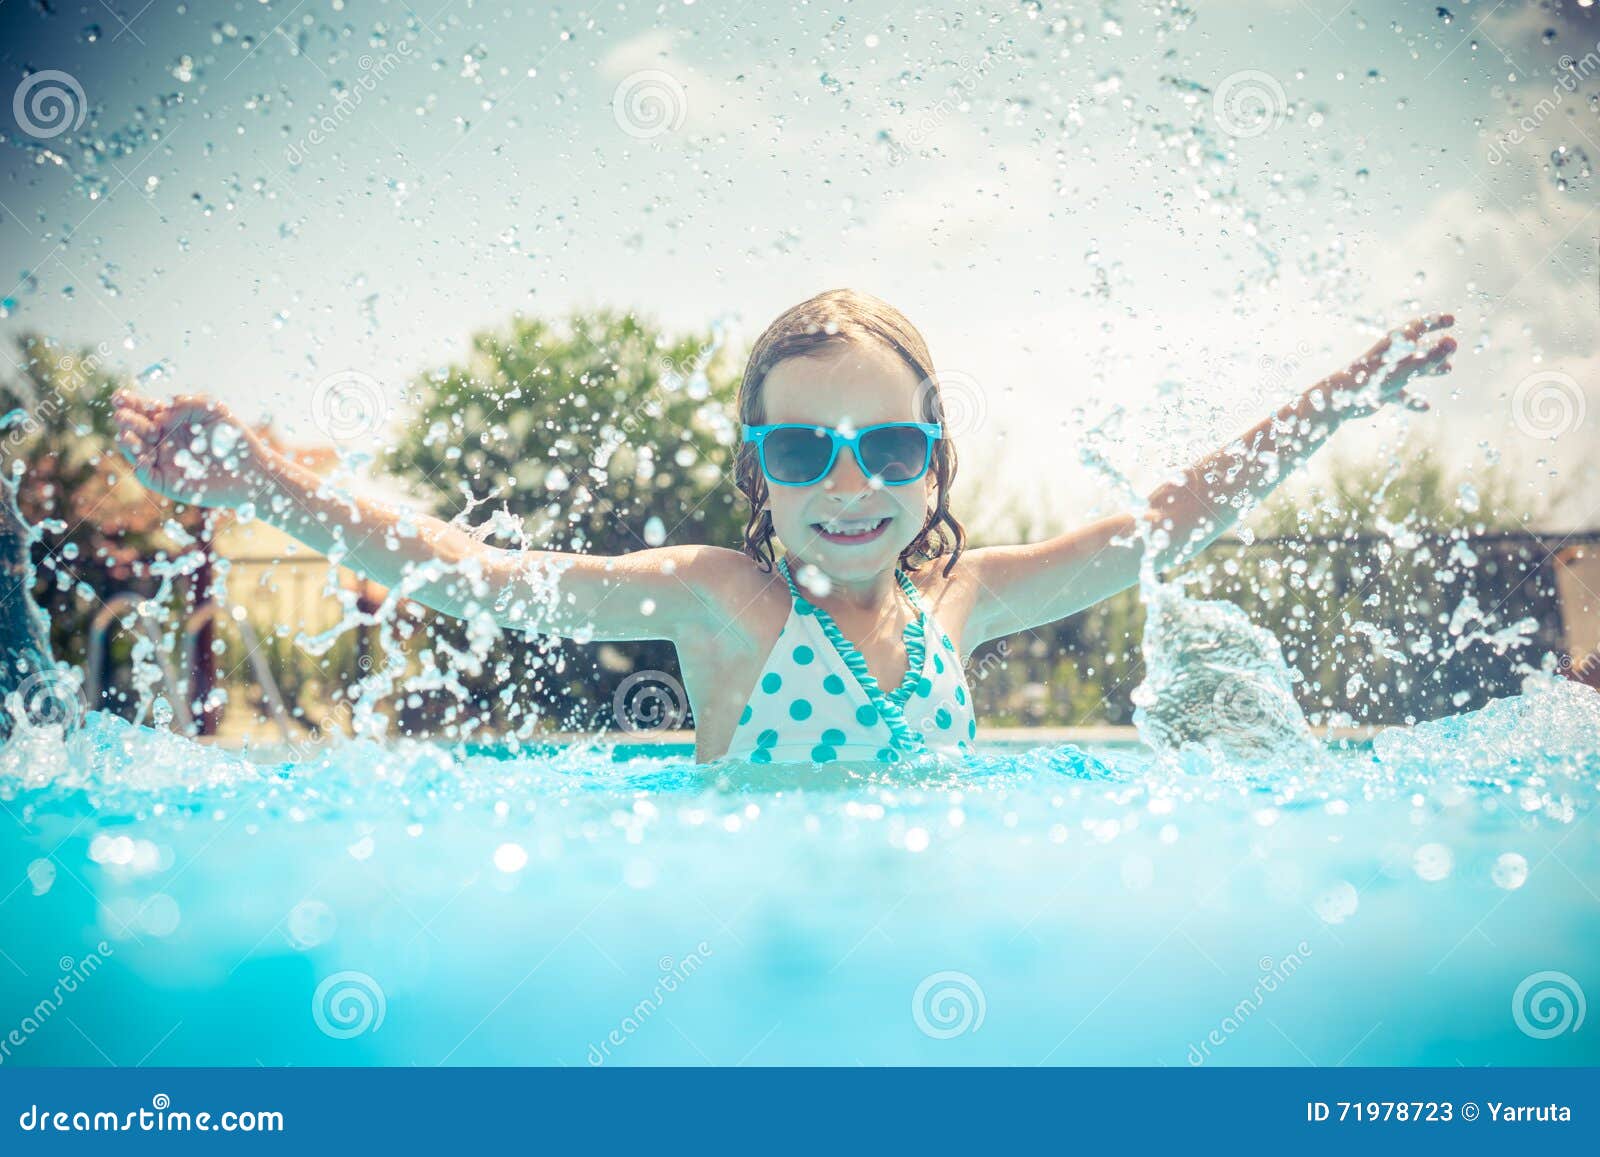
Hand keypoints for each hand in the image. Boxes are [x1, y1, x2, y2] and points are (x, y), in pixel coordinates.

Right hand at [111, 389, 272, 509]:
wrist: (252, 470)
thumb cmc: (234, 438)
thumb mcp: (214, 410)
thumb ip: (189, 403)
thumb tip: (165, 410)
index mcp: (169, 421)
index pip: (143, 409)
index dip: (130, 402)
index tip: (119, 396)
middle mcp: (162, 441)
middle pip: (136, 428)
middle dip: (126, 420)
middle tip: (122, 415)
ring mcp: (163, 462)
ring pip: (136, 451)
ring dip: (128, 442)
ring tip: (126, 434)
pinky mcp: (167, 483)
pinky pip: (146, 474)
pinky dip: (139, 464)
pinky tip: (139, 454)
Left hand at [1325, 313, 1456, 418]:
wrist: (1339, 400)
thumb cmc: (1372, 379)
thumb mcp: (1405, 369)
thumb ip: (1431, 357)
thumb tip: (1453, 342)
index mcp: (1394, 345)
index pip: (1418, 327)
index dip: (1435, 322)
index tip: (1451, 320)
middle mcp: (1390, 358)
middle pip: (1417, 348)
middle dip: (1436, 346)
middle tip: (1453, 344)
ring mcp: (1386, 375)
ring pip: (1412, 370)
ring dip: (1430, 369)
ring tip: (1448, 369)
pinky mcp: (1380, 392)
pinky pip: (1400, 395)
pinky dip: (1413, 400)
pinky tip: (1425, 407)